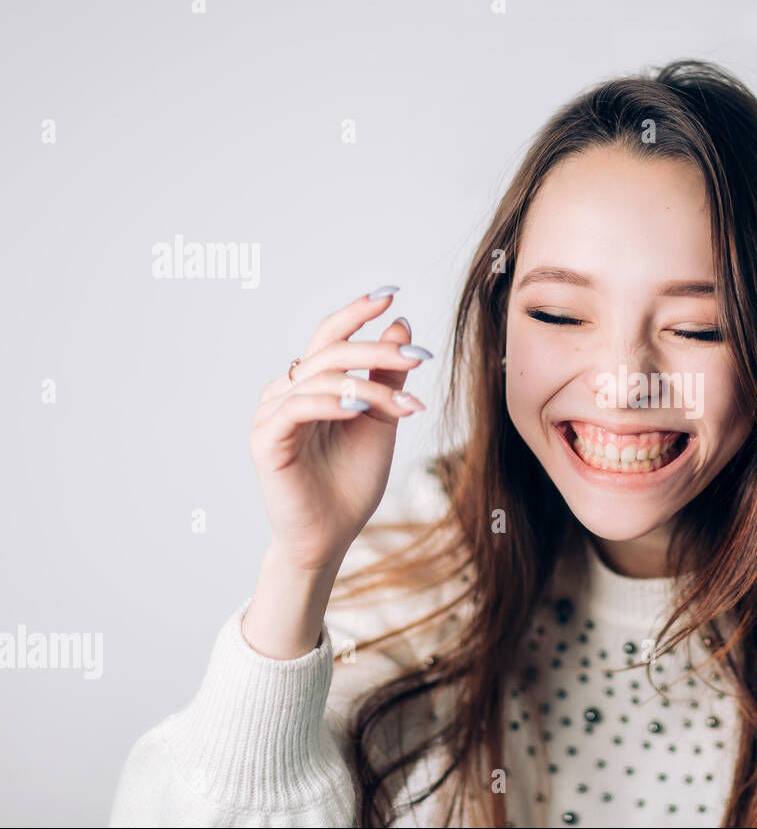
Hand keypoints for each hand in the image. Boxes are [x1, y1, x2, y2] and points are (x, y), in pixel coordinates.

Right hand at [248, 286, 429, 574]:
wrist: (332, 535)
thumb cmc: (352, 480)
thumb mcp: (380, 420)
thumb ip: (388, 376)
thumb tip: (401, 324)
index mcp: (311, 384)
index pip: (331, 336)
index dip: (357, 312)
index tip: (390, 293)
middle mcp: (286, 392)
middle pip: (331, 352)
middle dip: (378, 351)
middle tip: (418, 357)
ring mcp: (272, 415)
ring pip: (324, 380)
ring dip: (371, 389)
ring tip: (405, 408)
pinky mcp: (266, 441)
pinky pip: (299, 409)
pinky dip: (332, 404)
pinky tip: (361, 409)